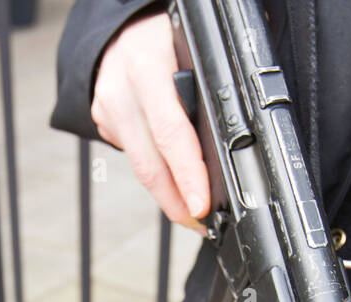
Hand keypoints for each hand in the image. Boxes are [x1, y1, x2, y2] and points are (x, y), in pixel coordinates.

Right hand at [91, 12, 209, 232]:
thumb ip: (215, 78)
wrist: (120, 25)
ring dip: (168, 198)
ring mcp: (108, 108)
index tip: (201, 204)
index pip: (170, 129)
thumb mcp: (193, 43)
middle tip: (202, 225)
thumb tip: (248, 121)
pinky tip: (174, 185)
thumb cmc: (166, 34)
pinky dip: (157, 175)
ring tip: (193, 216)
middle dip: (178, 202)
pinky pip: (135, 156)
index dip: (187, 172)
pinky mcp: (102, 121)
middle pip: (150, 162)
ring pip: (141, 167)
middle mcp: (121, 88)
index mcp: (148, 63)